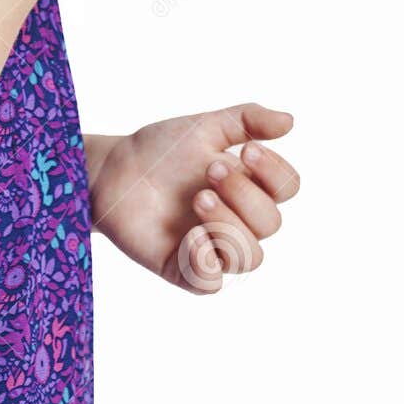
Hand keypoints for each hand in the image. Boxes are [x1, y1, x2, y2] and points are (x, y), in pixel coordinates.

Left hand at [87, 102, 298, 294]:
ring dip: (228, 225)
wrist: (113, 169)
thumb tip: (290, 121)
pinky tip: (190, 235)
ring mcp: (213, 247)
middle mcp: (237, 220)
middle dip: (243, 194)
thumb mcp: (204, 127)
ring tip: (198, 198)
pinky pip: (211, 283)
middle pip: (270, 223)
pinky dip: (206, 260)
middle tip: (209, 170)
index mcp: (248, 185)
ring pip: (249, 257)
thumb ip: (247, 120)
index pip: (287, 188)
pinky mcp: (184, 269)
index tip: (248, 150)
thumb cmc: (162, 150)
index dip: (274, 172)